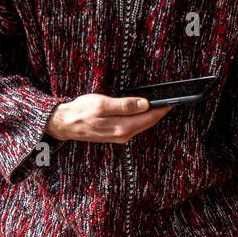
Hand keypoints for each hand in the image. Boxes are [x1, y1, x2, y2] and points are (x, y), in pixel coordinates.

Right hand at [47, 94, 169, 143]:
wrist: (65, 124)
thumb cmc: (80, 112)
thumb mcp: (102, 104)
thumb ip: (124, 105)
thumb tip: (144, 104)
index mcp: (122, 128)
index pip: (149, 117)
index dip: (162, 109)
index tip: (172, 100)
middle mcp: (123, 135)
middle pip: (148, 122)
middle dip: (160, 112)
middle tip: (170, 100)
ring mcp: (120, 136)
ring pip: (142, 125)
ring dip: (151, 115)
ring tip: (160, 104)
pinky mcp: (116, 135)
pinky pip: (134, 126)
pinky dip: (141, 119)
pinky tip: (143, 111)